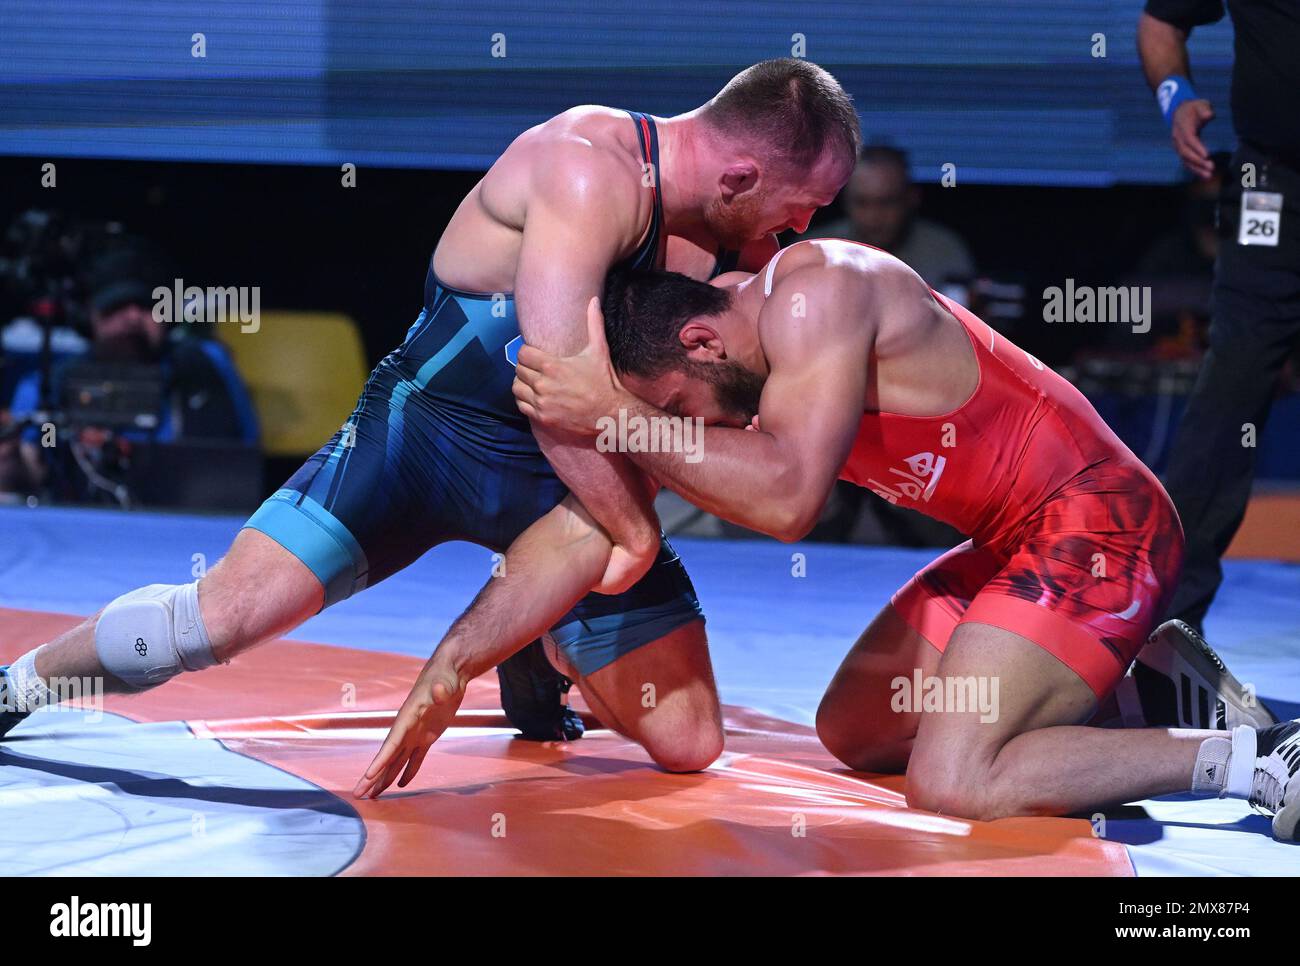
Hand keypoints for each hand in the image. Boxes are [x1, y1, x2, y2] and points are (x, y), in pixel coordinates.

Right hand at [353, 660, 465, 798]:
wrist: (449, 673)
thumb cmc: (445, 676)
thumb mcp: (445, 683)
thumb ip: (441, 690)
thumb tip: (439, 690)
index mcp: (407, 718)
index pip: (391, 744)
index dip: (379, 761)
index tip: (367, 777)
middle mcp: (407, 729)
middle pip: (387, 758)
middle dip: (372, 777)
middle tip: (358, 795)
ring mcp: (416, 734)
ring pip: (397, 761)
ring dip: (385, 778)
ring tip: (372, 796)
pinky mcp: (427, 737)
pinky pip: (416, 758)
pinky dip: (409, 772)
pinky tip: (401, 785)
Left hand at [513, 297, 625, 435]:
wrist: (610, 413)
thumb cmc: (604, 381)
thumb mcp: (599, 350)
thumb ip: (594, 323)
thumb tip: (594, 300)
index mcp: (553, 366)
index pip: (523, 354)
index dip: (527, 352)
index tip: (534, 355)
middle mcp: (543, 384)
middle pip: (519, 370)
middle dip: (526, 367)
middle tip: (535, 368)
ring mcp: (542, 402)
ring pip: (516, 388)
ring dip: (522, 383)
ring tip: (533, 382)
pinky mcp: (543, 417)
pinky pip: (521, 405)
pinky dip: (524, 400)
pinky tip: (535, 396)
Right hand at [1171, 99, 1215, 179]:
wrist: (1180, 112)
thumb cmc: (1193, 108)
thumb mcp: (1199, 104)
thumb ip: (1204, 109)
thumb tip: (1208, 115)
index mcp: (1183, 127)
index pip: (1189, 139)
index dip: (1197, 148)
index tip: (1207, 155)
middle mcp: (1178, 139)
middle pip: (1186, 153)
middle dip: (1198, 162)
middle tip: (1211, 168)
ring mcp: (1178, 146)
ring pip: (1185, 160)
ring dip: (1197, 169)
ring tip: (1209, 175)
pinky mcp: (1181, 151)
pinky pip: (1186, 162)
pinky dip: (1195, 170)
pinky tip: (1204, 175)